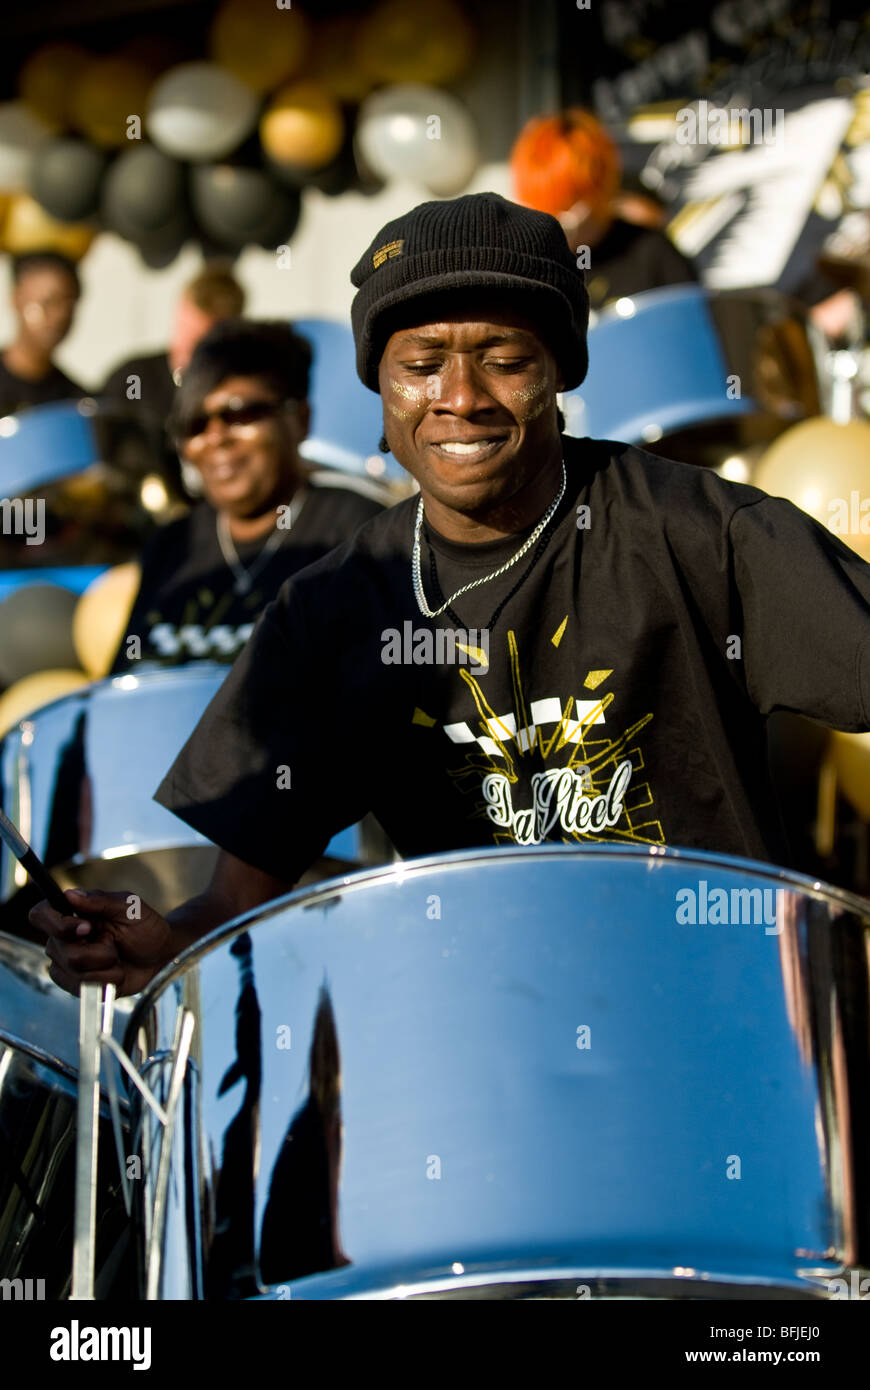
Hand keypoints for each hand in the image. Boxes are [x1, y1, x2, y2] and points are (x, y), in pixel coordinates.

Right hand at [29, 887, 174, 997]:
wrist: (161, 955)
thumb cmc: (145, 927)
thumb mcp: (128, 906)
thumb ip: (100, 900)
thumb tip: (70, 894)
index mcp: (71, 913)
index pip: (40, 915)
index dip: (57, 924)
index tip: (86, 927)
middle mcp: (63, 939)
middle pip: (61, 950)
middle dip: (97, 951)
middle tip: (114, 943)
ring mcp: (68, 963)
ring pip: (73, 971)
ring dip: (104, 967)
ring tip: (117, 958)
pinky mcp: (77, 984)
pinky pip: (81, 988)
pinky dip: (106, 981)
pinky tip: (116, 973)